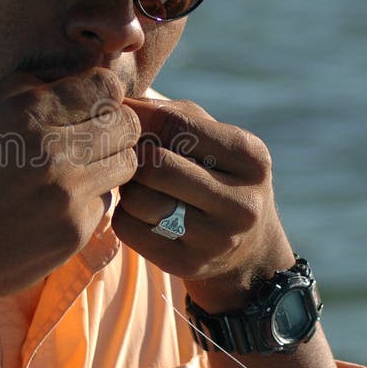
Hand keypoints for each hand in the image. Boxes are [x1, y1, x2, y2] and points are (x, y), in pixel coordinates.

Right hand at [0, 68, 139, 309]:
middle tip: (86, 135)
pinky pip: (106, 201)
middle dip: (111, 124)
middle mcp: (52, 152)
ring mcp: (68, 196)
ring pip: (126, 162)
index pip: (105, 86)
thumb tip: (69, 76)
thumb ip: (22, 88)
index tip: (85, 103)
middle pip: (126, 123)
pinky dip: (90, 197)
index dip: (99, 91)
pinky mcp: (75, 233)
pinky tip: (55, 203)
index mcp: (24, 115)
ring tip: (76, 166)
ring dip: (108, 159)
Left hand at [112, 98, 294, 311]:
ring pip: (139, 200)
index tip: (126, 122)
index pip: (177, 125)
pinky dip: (124, 215)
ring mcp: (217, 239)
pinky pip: (129, 230)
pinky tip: (139, 212)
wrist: (250, 252)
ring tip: (137, 183)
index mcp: (250, 157)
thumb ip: (171, 115)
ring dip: (127, 187)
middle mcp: (241, 201)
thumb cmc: (218, 175)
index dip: (140, 120)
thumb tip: (116, 102)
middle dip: (132, 157)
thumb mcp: (214, 140)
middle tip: (128, 156)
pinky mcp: (190, 265)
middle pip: (155, 166)